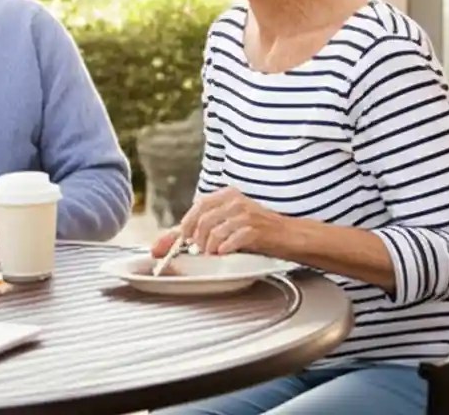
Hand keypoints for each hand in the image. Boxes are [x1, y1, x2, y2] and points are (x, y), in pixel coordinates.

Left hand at [167, 186, 288, 256]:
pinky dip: (224, 249)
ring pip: (214, 231)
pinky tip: (226, 253)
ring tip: (214, 253)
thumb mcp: (227, 226)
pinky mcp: (256, 228)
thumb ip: (194, 232)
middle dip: (196, 239)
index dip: (184, 226)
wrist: (290, 236)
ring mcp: (246, 213)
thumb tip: (158, 246)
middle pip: (202, 220)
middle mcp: (235, 201)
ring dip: (209, 247)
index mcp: (226, 196)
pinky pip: (231, 240)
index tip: (180, 242)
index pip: (197, 208)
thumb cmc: (257, 232)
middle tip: (200, 251)